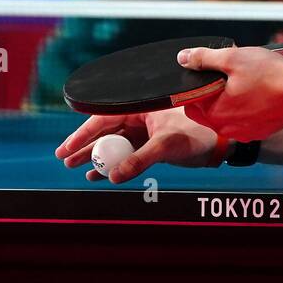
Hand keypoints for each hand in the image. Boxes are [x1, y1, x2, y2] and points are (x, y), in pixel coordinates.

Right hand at [54, 106, 218, 183]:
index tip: (66, 149)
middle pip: (105, 130)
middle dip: (84, 145)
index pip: (104, 118)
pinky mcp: (150, 144)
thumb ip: (139, 160)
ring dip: (96, 156)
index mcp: (141, 106)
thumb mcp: (166, 146)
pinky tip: (99, 176)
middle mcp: (140, 116)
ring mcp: (144, 130)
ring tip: (76, 168)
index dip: (82, 134)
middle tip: (64, 159)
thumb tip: (114, 176)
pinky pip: (125, 153)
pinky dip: (113, 164)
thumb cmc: (196, 136)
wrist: (219, 145)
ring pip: (113, 143)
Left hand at [178, 43, 282, 141]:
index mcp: (213, 112)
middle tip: (231, 77)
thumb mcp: (232, 57)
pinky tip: (259, 96)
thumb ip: (204, 58)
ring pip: (226, 117)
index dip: (199, 85)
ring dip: (230, 103)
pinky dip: (247, 111)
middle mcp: (225, 128)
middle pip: (207, 110)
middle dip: (213, 95)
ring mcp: (243, 133)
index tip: (213, 74)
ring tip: (248, 85)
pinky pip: (244, 122)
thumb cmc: (270, 74)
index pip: (190, 101)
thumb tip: (184, 58)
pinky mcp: (259, 133)